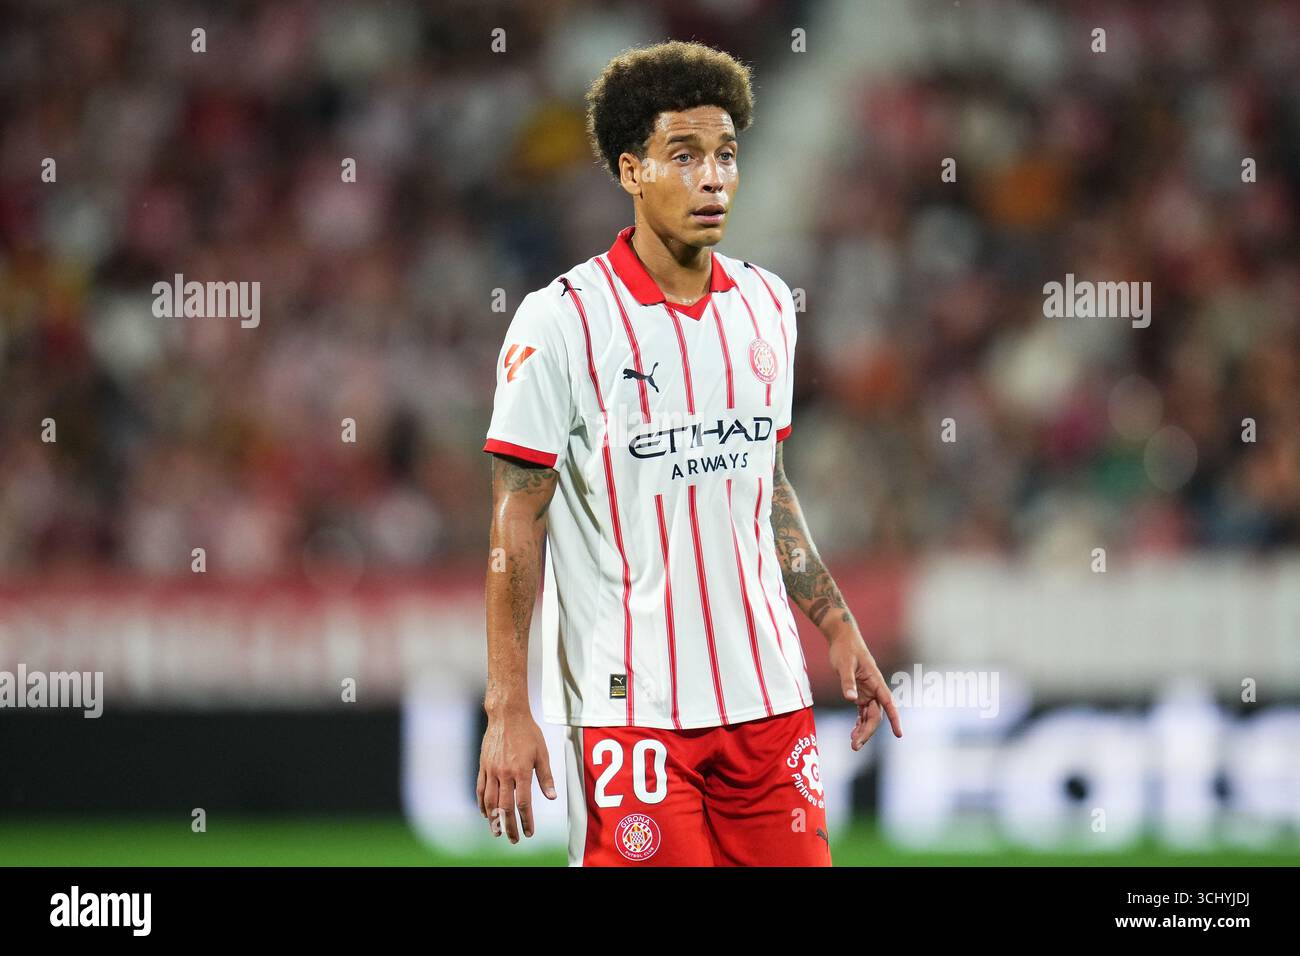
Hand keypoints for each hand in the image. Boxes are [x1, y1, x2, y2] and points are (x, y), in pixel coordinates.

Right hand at [477, 707, 557, 842]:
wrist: (506, 715)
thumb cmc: (527, 732)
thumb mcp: (542, 753)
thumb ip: (546, 776)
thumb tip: (552, 797)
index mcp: (521, 771)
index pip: (523, 803)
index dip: (526, 820)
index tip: (529, 832)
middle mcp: (504, 773)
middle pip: (505, 806)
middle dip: (509, 826)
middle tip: (513, 840)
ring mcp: (491, 770)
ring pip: (489, 801)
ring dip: (493, 819)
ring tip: (496, 832)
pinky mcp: (483, 766)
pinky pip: (480, 789)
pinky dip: (482, 804)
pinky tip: (485, 813)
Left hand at [828, 631, 902, 749]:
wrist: (842, 637)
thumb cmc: (845, 649)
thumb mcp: (844, 664)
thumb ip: (847, 682)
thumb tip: (850, 699)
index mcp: (876, 681)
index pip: (888, 704)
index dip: (895, 719)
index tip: (899, 734)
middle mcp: (874, 689)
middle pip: (876, 715)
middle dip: (868, 732)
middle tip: (855, 746)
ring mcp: (868, 692)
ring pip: (870, 716)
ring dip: (863, 730)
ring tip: (853, 744)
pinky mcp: (860, 693)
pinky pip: (863, 712)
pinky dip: (859, 723)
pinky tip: (854, 734)